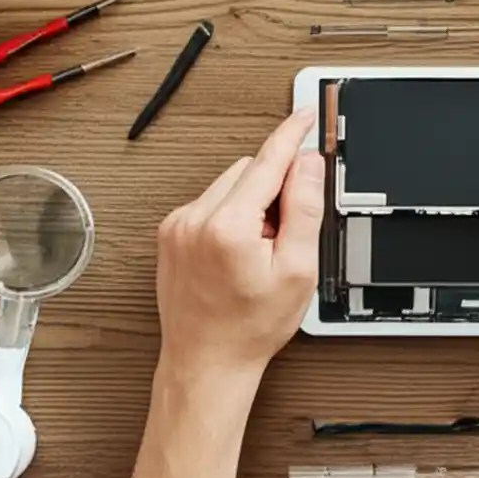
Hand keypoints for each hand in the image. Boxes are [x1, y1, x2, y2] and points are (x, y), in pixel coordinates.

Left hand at [155, 108, 325, 379]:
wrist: (207, 361)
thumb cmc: (250, 327)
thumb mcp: (298, 270)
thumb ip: (304, 209)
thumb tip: (308, 165)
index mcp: (228, 225)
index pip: (267, 161)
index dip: (291, 135)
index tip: (304, 116)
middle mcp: (194, 219)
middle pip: (248, 170)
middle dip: (275, 189)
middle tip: (288, 232)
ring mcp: (178, 226)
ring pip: (229, 185)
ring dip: (253, 203)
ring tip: (262, 250)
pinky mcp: (171, 233)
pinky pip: (211, 203)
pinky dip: (232, 215)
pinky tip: (241, 253)